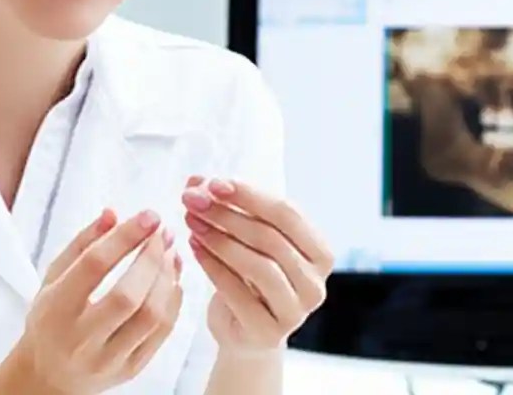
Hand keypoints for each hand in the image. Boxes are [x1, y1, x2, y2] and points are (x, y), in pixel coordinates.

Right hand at [0, 209, 183, 394]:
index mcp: (56, 311)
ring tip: (171, 252)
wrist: (50, 375)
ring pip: (151, 316)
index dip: (125, 237)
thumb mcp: (54, 278)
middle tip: (163, 233)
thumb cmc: (51, 318)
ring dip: (167, 277)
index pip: (93, 267)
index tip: (150, 216)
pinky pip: (163, 332)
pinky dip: (174, 300)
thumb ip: (82, 244)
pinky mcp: (131, 370)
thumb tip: (114, 213)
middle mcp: (81, 340)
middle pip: (127, 295)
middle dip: (152, 258)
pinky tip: (172, 278)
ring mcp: (109, 359)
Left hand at [181, 176, 333, 355]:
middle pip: (271, 238)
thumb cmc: (249, 277)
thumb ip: (227, 206)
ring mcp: (296, 312)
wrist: (244, 332)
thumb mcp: (245, 237)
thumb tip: (197, 181)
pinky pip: (237, 292)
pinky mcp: (268, 332)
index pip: (288, 214)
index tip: (215, 183)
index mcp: (320, 253)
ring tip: (192, 222)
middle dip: (228, 215)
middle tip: (194, 201)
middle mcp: (315, 284)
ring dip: (220, 239)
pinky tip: (193, 247)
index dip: (250, 195)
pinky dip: (212, 266)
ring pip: (258, 266)